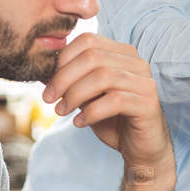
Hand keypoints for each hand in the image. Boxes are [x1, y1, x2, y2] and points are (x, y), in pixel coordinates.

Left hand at [42, 34, 172, 177]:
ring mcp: (145, 82)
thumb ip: (70, 81)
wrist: (140, 149)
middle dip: (64, 78)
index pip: (88, 41)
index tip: (48, 84)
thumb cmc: (113, 120)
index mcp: (122, 54)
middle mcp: (137, 63)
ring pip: (103, 77)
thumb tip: (42, 69)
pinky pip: (115, 101)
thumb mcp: (86, 97)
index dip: (63, 59)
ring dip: (75, 95)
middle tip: (49, 99)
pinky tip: (80, 123)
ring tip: (62, 111)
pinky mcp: (148, 103)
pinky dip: (91, 112)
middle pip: (93, 57)